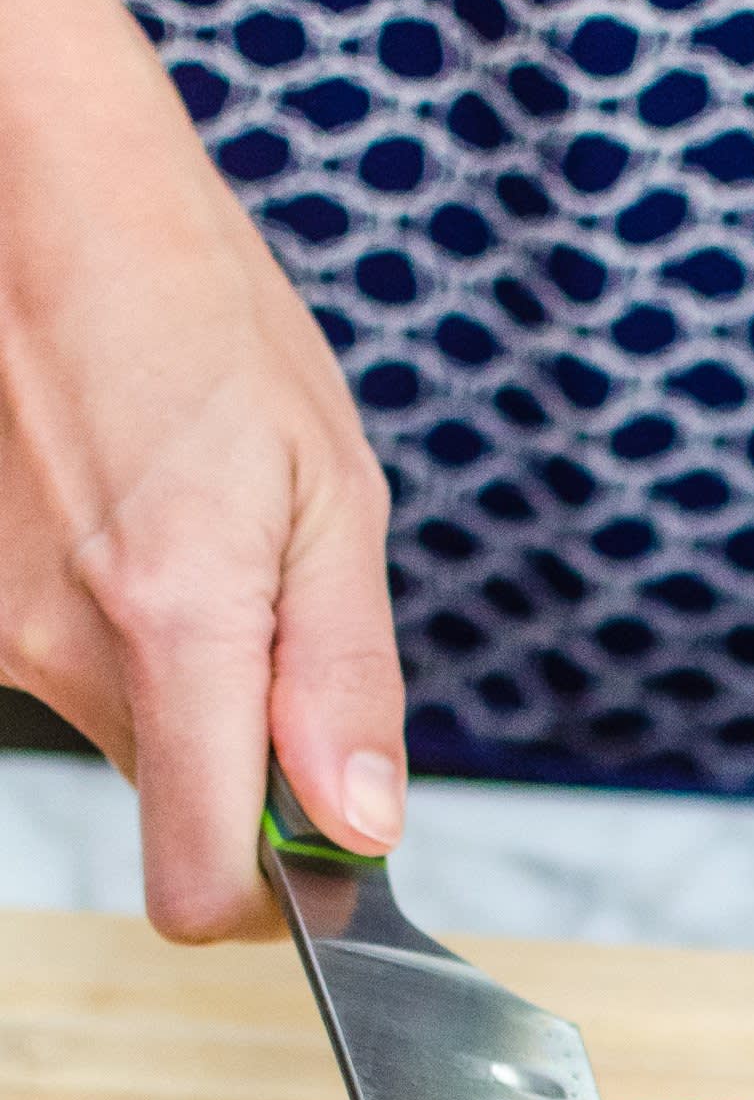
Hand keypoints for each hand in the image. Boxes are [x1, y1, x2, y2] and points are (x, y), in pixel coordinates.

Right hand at [0, 0, 404, 941]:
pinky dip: (112, 614)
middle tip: (275, 607)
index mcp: (178, 623)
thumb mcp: (328, 487)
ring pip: (121, 721)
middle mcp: (63, 647)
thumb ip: (343, 675)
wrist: (42, 198)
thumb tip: (365, 826)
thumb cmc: (196, 315)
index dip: (269, 901)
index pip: (202, 884)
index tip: (319, 856)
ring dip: (179, 665)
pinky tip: (128, 508)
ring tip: (195, 525)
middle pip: (177, 797)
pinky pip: (63, 659)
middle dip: (242, 748)